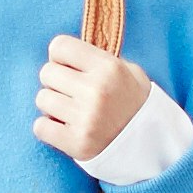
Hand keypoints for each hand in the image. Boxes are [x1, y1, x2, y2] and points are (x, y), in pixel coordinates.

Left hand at [34, 33, 156, 161]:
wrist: (152, 145)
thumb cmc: (135, 104)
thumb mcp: (130, 72)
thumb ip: (98, 60)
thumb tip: (65, 55)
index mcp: (109, 68)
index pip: (60, 46)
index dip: (60, 57)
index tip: (69, 68)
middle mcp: (97, 91)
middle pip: (47, 72)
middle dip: (56, 82)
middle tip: (71, 93)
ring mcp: (86, 118)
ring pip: (42, 99)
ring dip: (52, 105)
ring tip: (70, 112)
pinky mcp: (77, 143)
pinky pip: (40, 127)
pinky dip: (48, 128)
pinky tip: (64, 128)